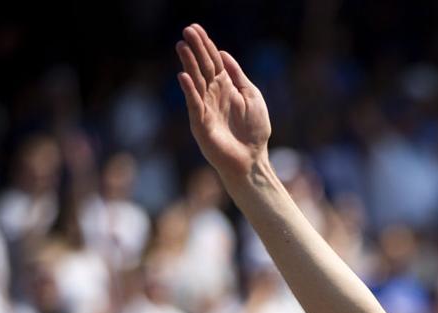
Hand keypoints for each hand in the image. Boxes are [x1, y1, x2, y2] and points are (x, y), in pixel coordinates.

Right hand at [176, 24, 270, 178]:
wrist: (252, 159)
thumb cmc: (254, 131)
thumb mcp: (251, 96)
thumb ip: (238, 76)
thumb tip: (223, 54)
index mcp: (225, 87)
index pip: (212, 61)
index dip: (205, 45)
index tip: (196, 28)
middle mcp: (212, 95)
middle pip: (202, 67)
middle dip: (195, 49)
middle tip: (186, 30)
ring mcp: (205, 108)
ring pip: (195, 82)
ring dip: (188, 64)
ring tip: (182, 46)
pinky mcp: (201, 124)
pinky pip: (194, 104)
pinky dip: (189, 90)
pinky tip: (184, 76)